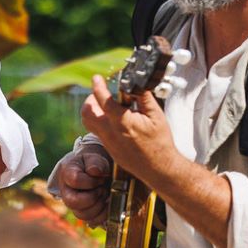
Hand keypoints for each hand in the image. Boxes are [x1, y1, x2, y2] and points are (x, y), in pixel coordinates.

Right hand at [51, 141, 114, 225]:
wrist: (95, 171)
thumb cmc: (93, 163)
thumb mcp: (94, 158)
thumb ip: (95, 162)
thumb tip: (95, 172)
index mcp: (67, 174)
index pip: (76, 180)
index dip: (91, 181)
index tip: (100, 177)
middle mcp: (65, 191)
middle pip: (74, 202)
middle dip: (93, 196)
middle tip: (102, 188)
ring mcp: (73, 205)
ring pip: (83, 214)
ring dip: (99, 205)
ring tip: (104, 194)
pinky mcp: (83, 213)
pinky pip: (92, 221)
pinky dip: (103, 214)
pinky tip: (107, 204)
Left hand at [79, 74, 178, 190]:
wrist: (159, 168)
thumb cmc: (160, 144)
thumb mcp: (157, 115)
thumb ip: (143, 97)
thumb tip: (135, 83)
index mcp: (123, 123)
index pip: (103, 100)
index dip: (98, 86)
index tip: (97, 79)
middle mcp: (111, 133)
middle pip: (87, 113)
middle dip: (91, 99)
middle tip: (101, 94)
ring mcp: (108, 143)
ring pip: (88, 123)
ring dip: (93, 111)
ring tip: (106, 106)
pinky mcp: (108, 149)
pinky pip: (96, 132)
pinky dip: (99, 121)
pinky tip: (113, 119)